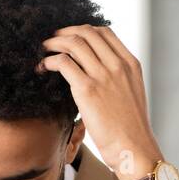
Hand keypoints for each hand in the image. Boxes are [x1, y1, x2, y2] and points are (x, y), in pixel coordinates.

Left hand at [38, 26, 161, 179]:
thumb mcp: (131, 96)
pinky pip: (64, 63)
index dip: (82, 30)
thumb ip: (118, 80)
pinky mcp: (88, 90)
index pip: (104, 32)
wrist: (134, 149)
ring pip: (74, 43)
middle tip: (52, 41)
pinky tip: (44, 67)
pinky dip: (51, 60)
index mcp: (130, 64)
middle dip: (65, 32)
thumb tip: (98, 77)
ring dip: (54, 44)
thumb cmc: (130, 131)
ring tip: (44, 51)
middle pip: (87, 32)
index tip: (69, 37)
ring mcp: (103, 75)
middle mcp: (118, 65)